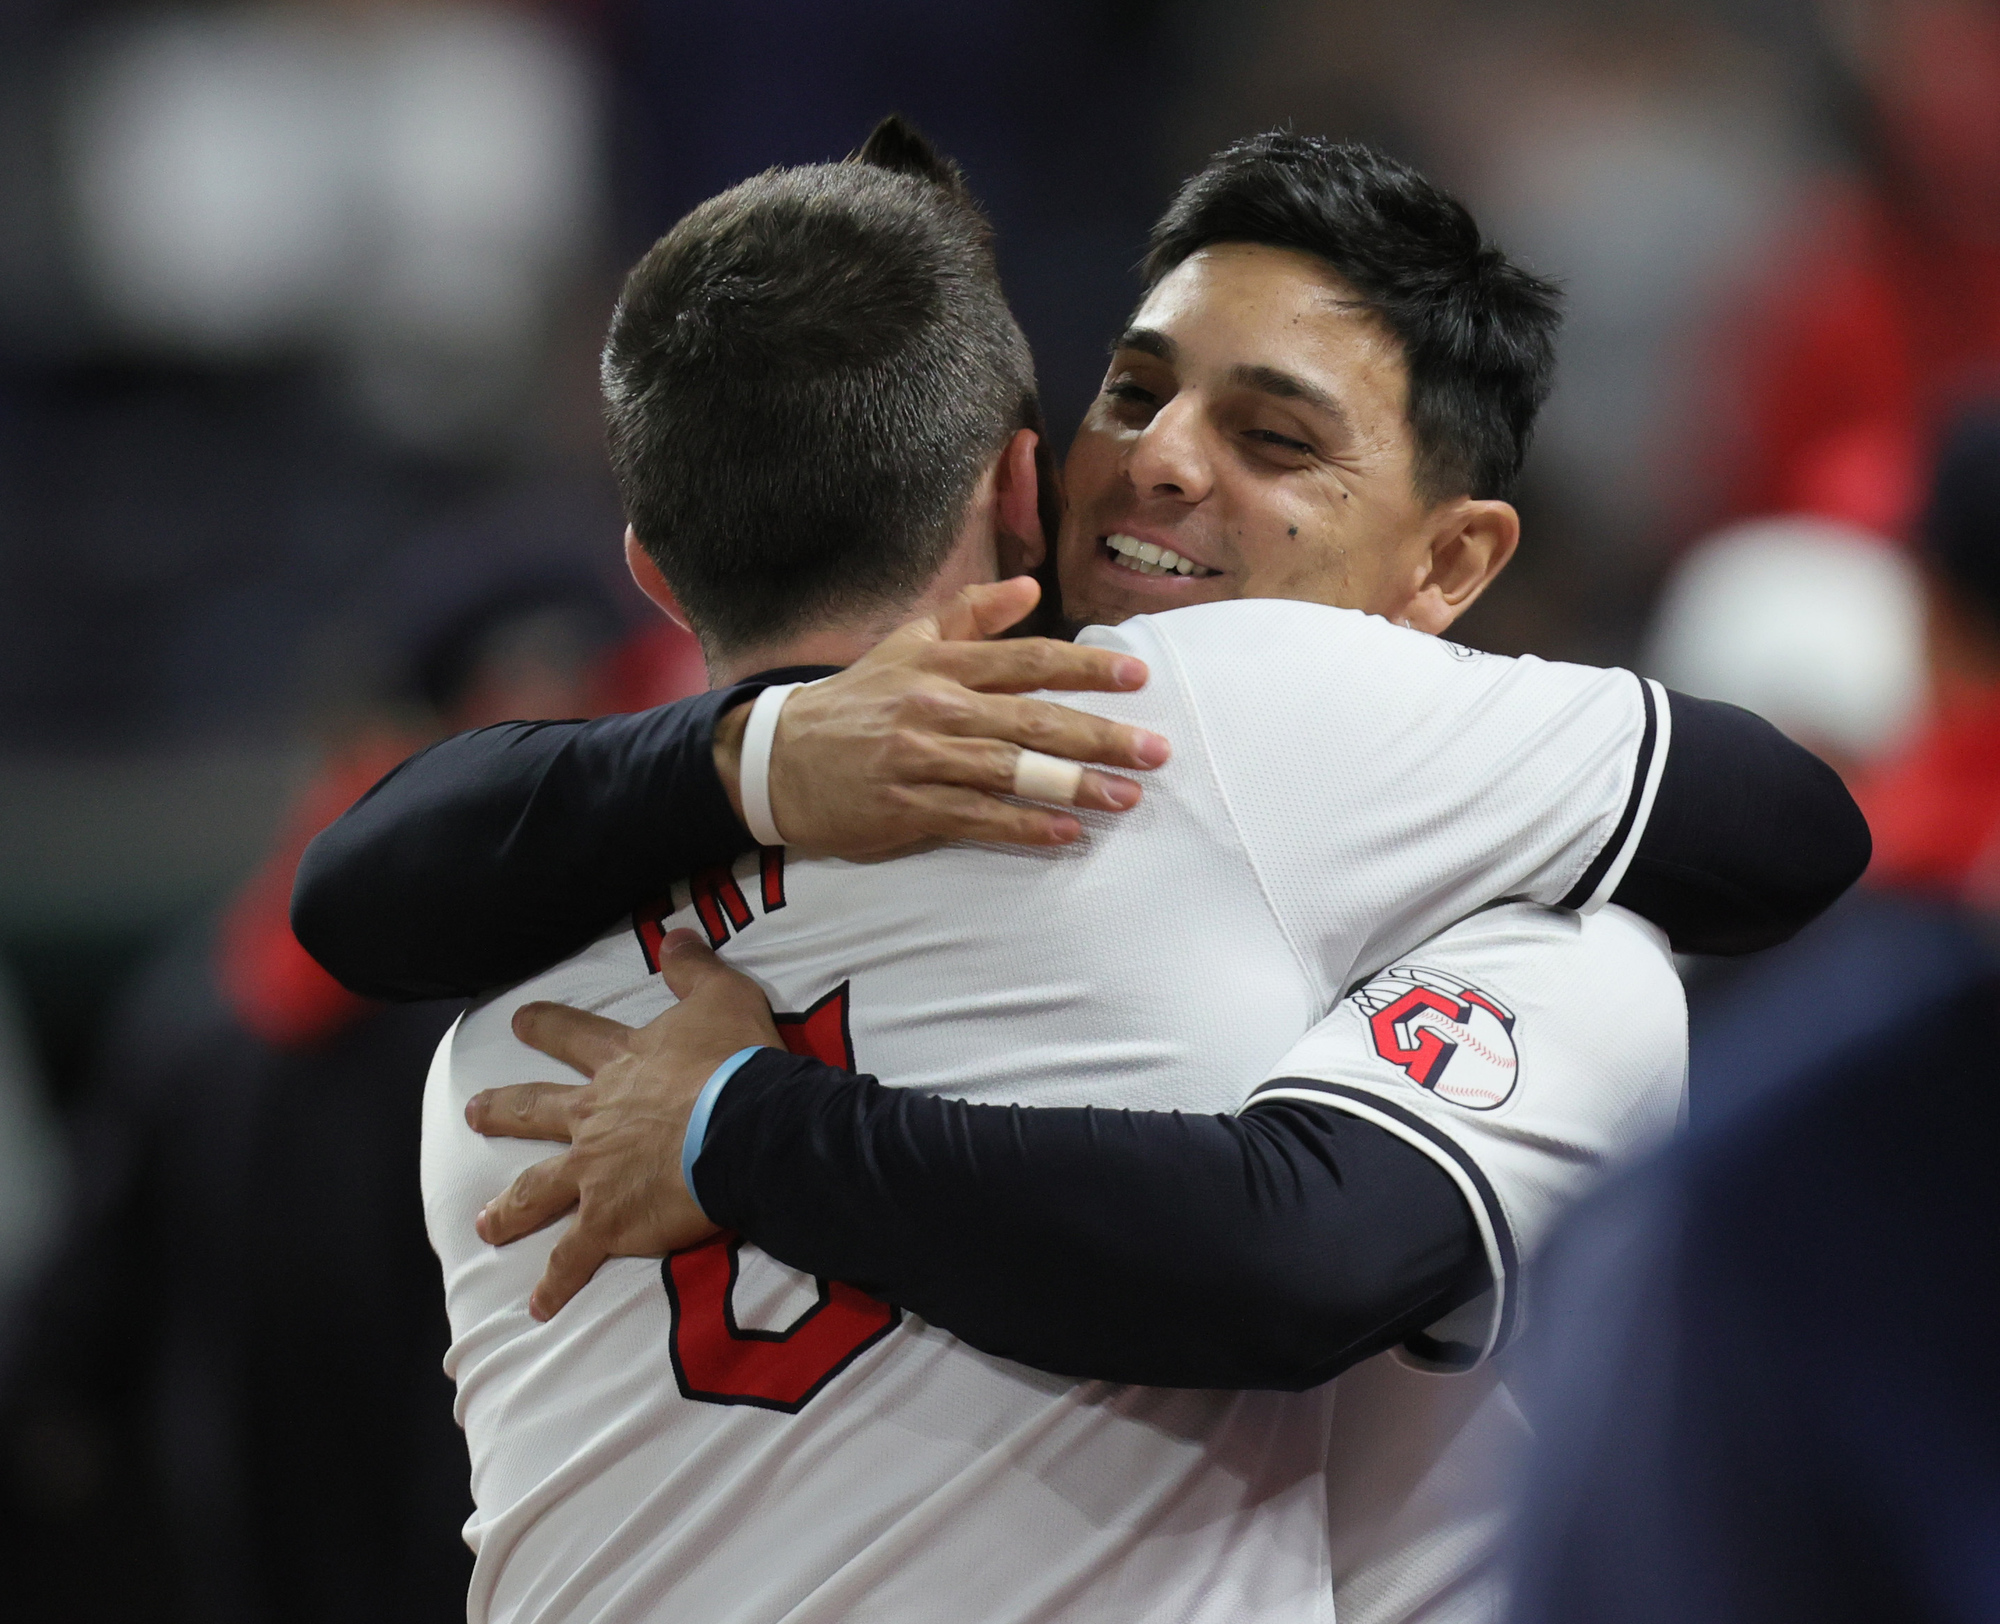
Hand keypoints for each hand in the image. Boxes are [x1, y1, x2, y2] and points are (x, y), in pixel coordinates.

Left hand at [466, 930, 781, 1320]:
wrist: (742, 1128)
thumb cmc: (736, 1063)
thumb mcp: (723, 998)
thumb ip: (694, 969)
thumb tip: (677, 935)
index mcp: (621, 1066)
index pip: (575, 1038)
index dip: (547, 1026)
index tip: (519, 1021)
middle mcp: (594, 1118)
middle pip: (536, 1112)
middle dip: (502, 1111)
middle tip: (471, 1111)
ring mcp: (593, 1173)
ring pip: (537, 1190)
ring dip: (509, 1208)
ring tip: (484, 1225)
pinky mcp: (607, 1222)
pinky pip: (572, 1259)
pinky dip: (555, 1284)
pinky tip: (537, 1308)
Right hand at [713, 576, 1170, 858]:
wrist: (777, 758)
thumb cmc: (854, 701)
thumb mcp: (906, 643)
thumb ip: (970, 616)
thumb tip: (1029, 590)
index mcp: (940, 664)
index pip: (1026, 660)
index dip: (1085, 666)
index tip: (1137, 675)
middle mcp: (934, 707)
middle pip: (1031, 719)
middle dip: (1099, 735)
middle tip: (1155, 750)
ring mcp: (920, 760)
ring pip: (1010, 772)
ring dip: (1074, 785)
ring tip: (1126, 796)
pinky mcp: (906, 807)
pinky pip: (976, 818)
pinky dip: (1023, 825)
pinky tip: (1066, 832)